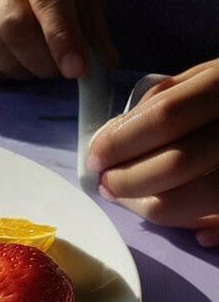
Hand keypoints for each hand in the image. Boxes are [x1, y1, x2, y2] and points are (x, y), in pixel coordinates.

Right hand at [0, 0, 116, 85]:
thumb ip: (94, 28)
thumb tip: (103, 64)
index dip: (62, 36)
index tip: (76, 69)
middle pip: (14, 26)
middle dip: (42, 59)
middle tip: (58, 72)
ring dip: (25, 71)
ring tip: (38, 62)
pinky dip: (4, 77)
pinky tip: (14, 61)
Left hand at [88, 60, 218, 245]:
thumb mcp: (213, 75)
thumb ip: (168, 97)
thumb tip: (115, 132)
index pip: (165, 117)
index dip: (121, 141)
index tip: (95, 156)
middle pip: (175, 164)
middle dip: (127, 180)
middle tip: (107, 183)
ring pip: (192, 200)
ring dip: (147, 207)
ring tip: (128, 199)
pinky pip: (218, 222)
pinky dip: (194, 226)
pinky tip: (175, 215)